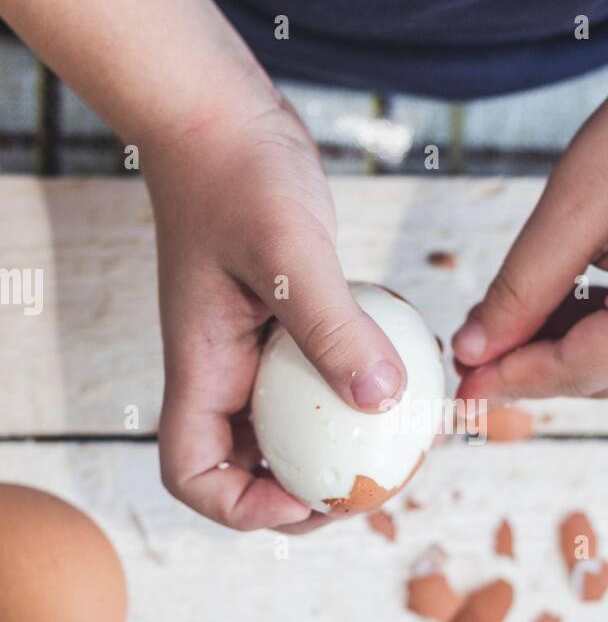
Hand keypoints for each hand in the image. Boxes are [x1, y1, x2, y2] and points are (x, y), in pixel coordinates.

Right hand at [144, 93, 405, 529]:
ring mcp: (251, 349)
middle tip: (371, 485)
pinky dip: (351, 391)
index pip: (192, 474)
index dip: (242, 507)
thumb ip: (333, 328)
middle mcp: (221, 370)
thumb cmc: (237, 174)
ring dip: (332, 448)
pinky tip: (401, 377)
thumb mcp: (290, 252)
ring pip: (286, 428)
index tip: (306, 495)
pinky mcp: (282, 322)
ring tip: (396, 444)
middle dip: (302, 494)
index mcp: (202, 368)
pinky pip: (315, 379)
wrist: (219, 113)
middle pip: (246, 468)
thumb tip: (383, 401)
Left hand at [453, 35, 607, 402]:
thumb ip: (518, 293)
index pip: (580, 370)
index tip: (460, 388)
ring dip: (570, 351)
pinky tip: (562, 306)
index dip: (512, 378)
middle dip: (537, 369)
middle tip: (473, 357)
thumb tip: (474, 353)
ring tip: (510, 323)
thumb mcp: (571, 211)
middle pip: (606, 380)